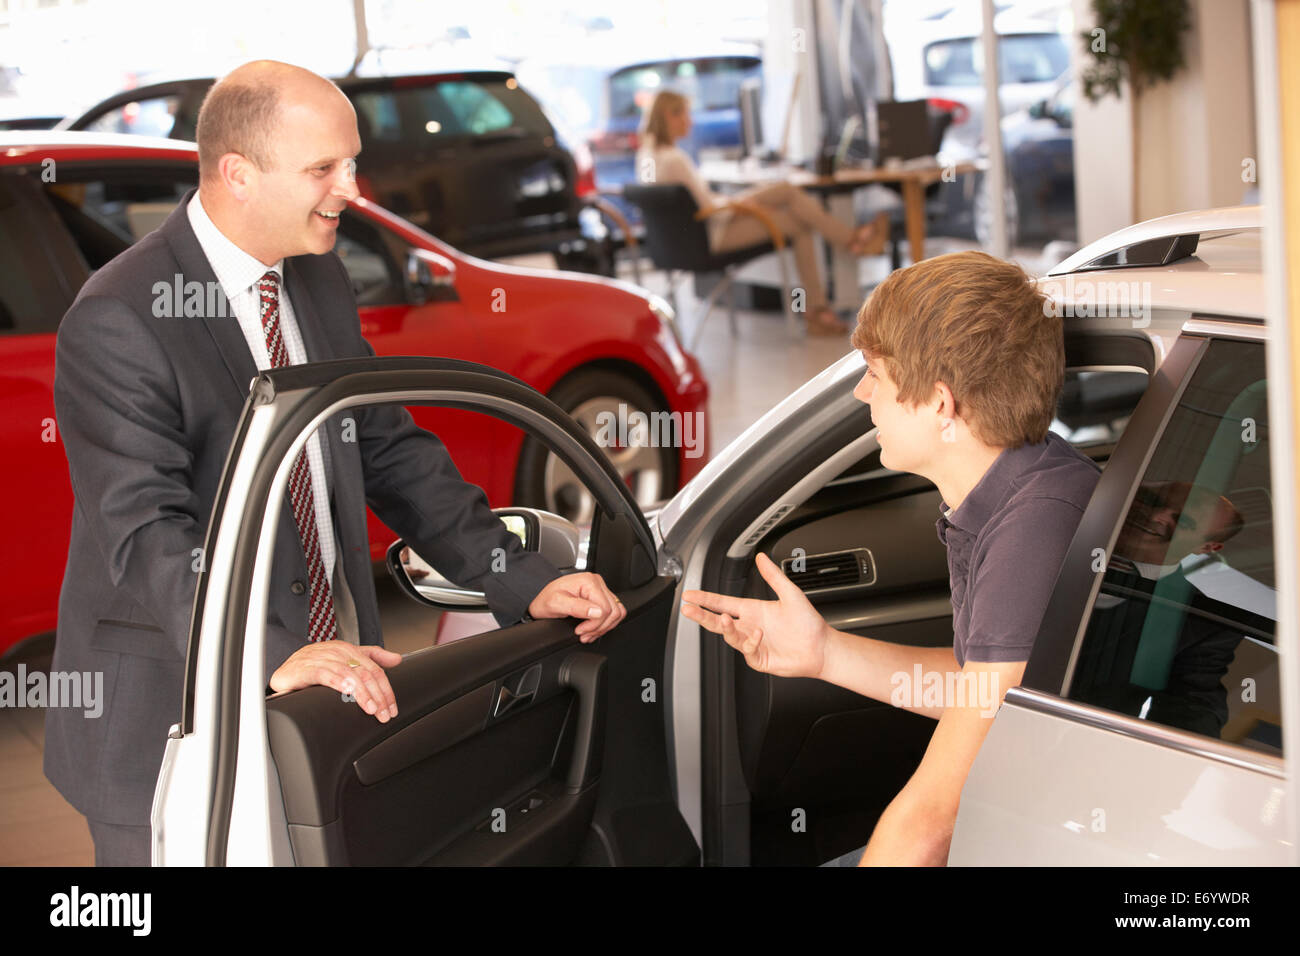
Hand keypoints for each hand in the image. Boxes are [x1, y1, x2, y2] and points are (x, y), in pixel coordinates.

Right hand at [269, 640, 401, 722]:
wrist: (283, 670)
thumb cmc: (314, 665)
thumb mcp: (345, 658)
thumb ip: (372, 657)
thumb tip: (397, 659)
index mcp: (348, 650)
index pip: (374, 669)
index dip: (386, 689)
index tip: (392, 708)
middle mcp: (336, 652)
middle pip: (365, 672)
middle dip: (378, 695)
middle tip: (385, 713)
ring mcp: (320, 659)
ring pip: (348, 673)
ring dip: (362, 693)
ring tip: (371, 709)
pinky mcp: (303, 669)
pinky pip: (323, 673)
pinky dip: (337, 681)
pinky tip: (346, 690)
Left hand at [528, 572, 625, 642]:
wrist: (540, 598)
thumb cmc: (545, 599)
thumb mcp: (556, 604)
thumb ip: (577, 608)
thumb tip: (598, 612)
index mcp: (588, 582)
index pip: (605, 609)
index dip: (594, 624)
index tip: (580, 631)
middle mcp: (597, 583)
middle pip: (614, 611)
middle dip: (599, 628)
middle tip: (584, 634)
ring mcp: (600, 589)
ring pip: (617, 613)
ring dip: (604, 627)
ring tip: (588, 633)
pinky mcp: (601, 597)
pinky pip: (613, 613)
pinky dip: (605, 624)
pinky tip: (592, 628)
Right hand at [682, 552, 828, 678]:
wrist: (821, 648)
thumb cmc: (808, 623)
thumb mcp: (791, 594)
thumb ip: (774, 576)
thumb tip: (762, 557)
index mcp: (753, 610)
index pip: (722, 602)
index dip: (705, 600)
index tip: (690, 595)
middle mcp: (749, 626)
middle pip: (717, 621)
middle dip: (701, 615)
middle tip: (687, 609)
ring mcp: (752, 643)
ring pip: (729, 635)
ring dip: (724, 627)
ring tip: (722, 619)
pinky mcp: (759, 658)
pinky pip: (747, 650)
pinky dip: (749, 642)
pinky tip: (758, 634)